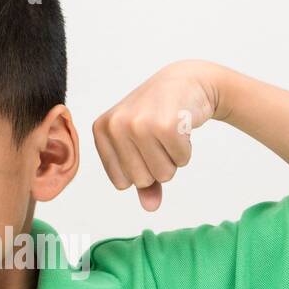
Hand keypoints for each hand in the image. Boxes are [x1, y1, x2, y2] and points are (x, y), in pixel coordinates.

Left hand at [90, 59, 223, 209]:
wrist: (187, 80)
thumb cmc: (158, 113)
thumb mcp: (140, 143)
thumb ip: (143, 179)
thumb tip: (150, 208)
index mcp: (101, 130)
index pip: (122, 183)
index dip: (141, 170)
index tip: (145, 144)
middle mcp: (116, 126)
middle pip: (142, 180)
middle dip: (159, 165)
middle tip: (161, 136)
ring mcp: (139, 124)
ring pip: (163, 174)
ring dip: (174, 159)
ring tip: (171, 131)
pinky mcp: (166, 124)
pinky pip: (181, 160)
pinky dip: (187, 150)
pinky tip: (182, 127)